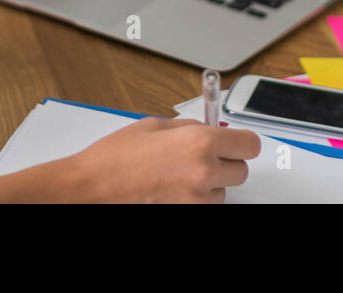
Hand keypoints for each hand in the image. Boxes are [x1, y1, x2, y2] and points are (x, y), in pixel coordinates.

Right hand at [65, 116, 260, 201]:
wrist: (92, 187)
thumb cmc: (116, 157)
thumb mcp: (155, 125)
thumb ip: (190, 126)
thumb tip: (210, 128)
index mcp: (200, 143)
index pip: (250, 144)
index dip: (241, 142)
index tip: (235, 141)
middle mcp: (204, 173)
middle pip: (241, 171)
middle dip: (226, 163)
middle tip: (203, 157)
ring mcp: (196, 201)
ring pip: (222, 192)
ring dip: (209, 184)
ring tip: (178, 175)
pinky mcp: (187, 215)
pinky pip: (204, 207)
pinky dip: (194, 200)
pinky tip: (172, 190)